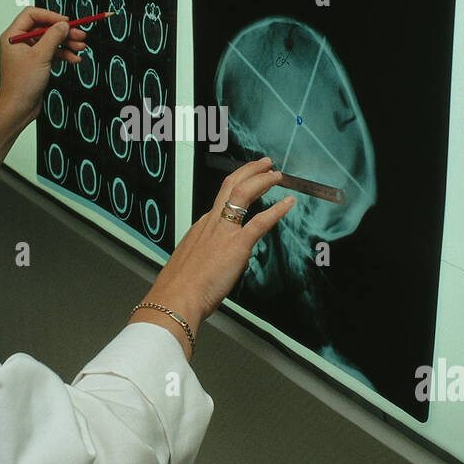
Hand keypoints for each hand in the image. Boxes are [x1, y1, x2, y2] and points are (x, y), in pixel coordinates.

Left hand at [0, 7, 87, 130]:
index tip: (65, 22)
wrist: (18, 108)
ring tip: (80, 47)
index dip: (50, 16)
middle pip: (44, 28)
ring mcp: (27, 53)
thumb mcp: (40, 56)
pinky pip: (51, 53)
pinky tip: (73, 58)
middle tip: (79, 34)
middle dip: (63, 31)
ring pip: (50, 41)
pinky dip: (63, 54)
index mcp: (13, 36)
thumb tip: (63, 24)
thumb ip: (53, 37)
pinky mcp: (35, 64)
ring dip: (66, 43)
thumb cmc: (20, 85)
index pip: (32, 14)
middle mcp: (19, 42)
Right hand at [140, 157, 294, 333]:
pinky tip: (288, 203)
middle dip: (249, 170)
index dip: (236, 187)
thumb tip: (218, 263)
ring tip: (276, 175)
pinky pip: (260, 222)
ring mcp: (223, 232)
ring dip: (262, 180)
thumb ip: (206, 259)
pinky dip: (276, 209)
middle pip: (230, 185)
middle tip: (264, 164)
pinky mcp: (236, 245)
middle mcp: (211, 223)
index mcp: (201, 228)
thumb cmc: (179, 289)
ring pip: (243, 193)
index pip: (220, 199)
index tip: (246, 182)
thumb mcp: (189, 265)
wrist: (176, 298)